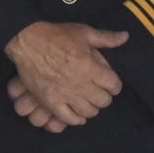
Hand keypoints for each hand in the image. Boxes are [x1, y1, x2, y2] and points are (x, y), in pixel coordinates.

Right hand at [4, 22, 127, 127]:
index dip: (115, 85)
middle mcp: (80, 84)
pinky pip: (67, 118)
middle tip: (100, 92)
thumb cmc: (57, 35)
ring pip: (87, 111)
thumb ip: (106, 38)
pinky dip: (75, 120)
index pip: (113, 85)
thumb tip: (125, 36)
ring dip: (92, 108)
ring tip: (89, 102)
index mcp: (91, 67)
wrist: (28, 41)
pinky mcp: (51, 101)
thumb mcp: (84, 33)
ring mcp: (65, 94)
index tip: (111, 83)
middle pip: (103, 100)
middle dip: (105, 97)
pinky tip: (78, 117)